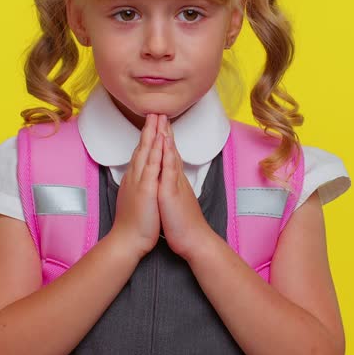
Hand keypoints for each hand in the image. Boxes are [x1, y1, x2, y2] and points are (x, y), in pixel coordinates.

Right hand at [109, 112, 163, 258]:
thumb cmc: (134, 225)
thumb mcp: (137, 201)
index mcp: (136, 179)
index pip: (142, 153)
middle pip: (143, 147)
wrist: (127, 241)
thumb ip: (140, 188)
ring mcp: (139, 181)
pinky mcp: (146, 189)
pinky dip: (156, 151)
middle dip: (149, 129)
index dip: (147, 137)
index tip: (153, 123)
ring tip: (157, 116)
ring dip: (152, 133)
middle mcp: (135, 176)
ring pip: (146, 152)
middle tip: (154, 111)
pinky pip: (152, 165)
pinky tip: (160, 139)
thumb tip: (142, 181)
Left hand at [156, 115, 217, 259]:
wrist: (194, 241)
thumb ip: (171, 189)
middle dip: (164, 131)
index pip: (167, 156)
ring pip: (170, 155)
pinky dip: (167, 154)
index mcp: (173, 182)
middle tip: (160, 113)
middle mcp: (175, 179)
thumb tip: (167, 183)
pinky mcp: (172, 192)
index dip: (163, 140)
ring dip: (166, 136)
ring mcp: (174, 184)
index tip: (159, 125)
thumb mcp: (174, 202)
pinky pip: (169, 169)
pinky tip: (165, 143)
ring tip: (162, 120)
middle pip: (169, 151)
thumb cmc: (183, 225)